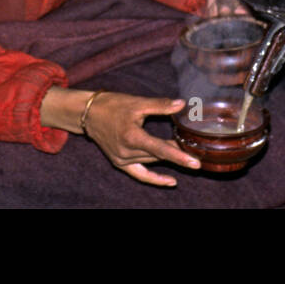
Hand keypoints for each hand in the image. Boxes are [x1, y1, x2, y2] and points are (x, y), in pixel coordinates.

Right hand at [81, 92, 199, 185]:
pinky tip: (171, 181)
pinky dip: (155, 178)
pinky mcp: (119, 163)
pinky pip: (140, 174)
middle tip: (192, 144)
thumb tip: (181, 104)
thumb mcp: (137, 102)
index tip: (195, 163)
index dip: (179, 156)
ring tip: (181, 147)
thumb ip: (160, 105)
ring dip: (166, 156)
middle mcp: (126, 151)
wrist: (89, 113)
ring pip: (152, 161)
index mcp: (131, 136)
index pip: (160, 149)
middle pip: (158, 155)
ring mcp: (122, 159)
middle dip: (175, 150)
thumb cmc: (113, 105)